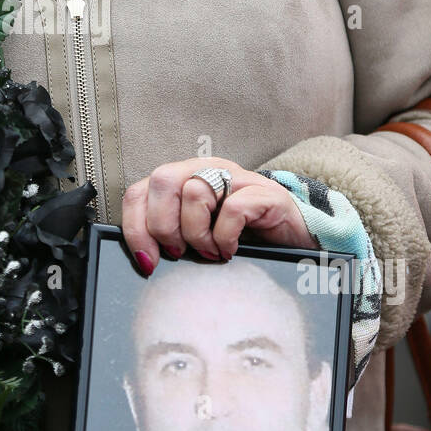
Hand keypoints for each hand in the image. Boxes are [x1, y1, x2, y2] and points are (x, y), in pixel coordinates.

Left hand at [121, 156, 318, 272]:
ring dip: (197, 234)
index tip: (146, 261)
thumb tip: (141, 257)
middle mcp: (207, 170)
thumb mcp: (197, 235)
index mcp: (183, 178)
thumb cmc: (241, 239)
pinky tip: (230, 250)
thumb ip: (169, 234)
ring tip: (211, 251)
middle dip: (163, 227)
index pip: (140, 191)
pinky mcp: (264, 193)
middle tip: (181, 253)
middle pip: (161, 181)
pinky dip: (225, 236)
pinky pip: (233, 208)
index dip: (135, 227)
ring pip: (194, 193)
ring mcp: (236, 177)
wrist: (294, 239)